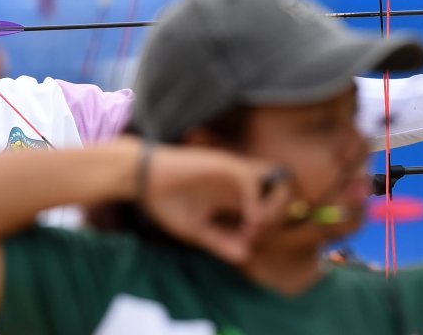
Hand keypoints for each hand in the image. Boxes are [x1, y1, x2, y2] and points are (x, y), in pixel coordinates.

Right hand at [140, 144, 287, 264]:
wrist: (141, 180)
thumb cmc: (164, 202)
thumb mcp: (196, 230)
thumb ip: (220, 242)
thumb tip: (246, 257)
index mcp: (232, 196)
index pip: (268, 205)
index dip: (266, 228)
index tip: (248, 244)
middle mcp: (239, 183)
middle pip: (281, 192)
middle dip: (278, 217)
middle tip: (256, 235)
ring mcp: (234, 172)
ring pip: (276, 182)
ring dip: (273, 207)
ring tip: (255, 228)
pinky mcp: (224, 165)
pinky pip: (253, 181)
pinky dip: (257, 203)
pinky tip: (248, 221)